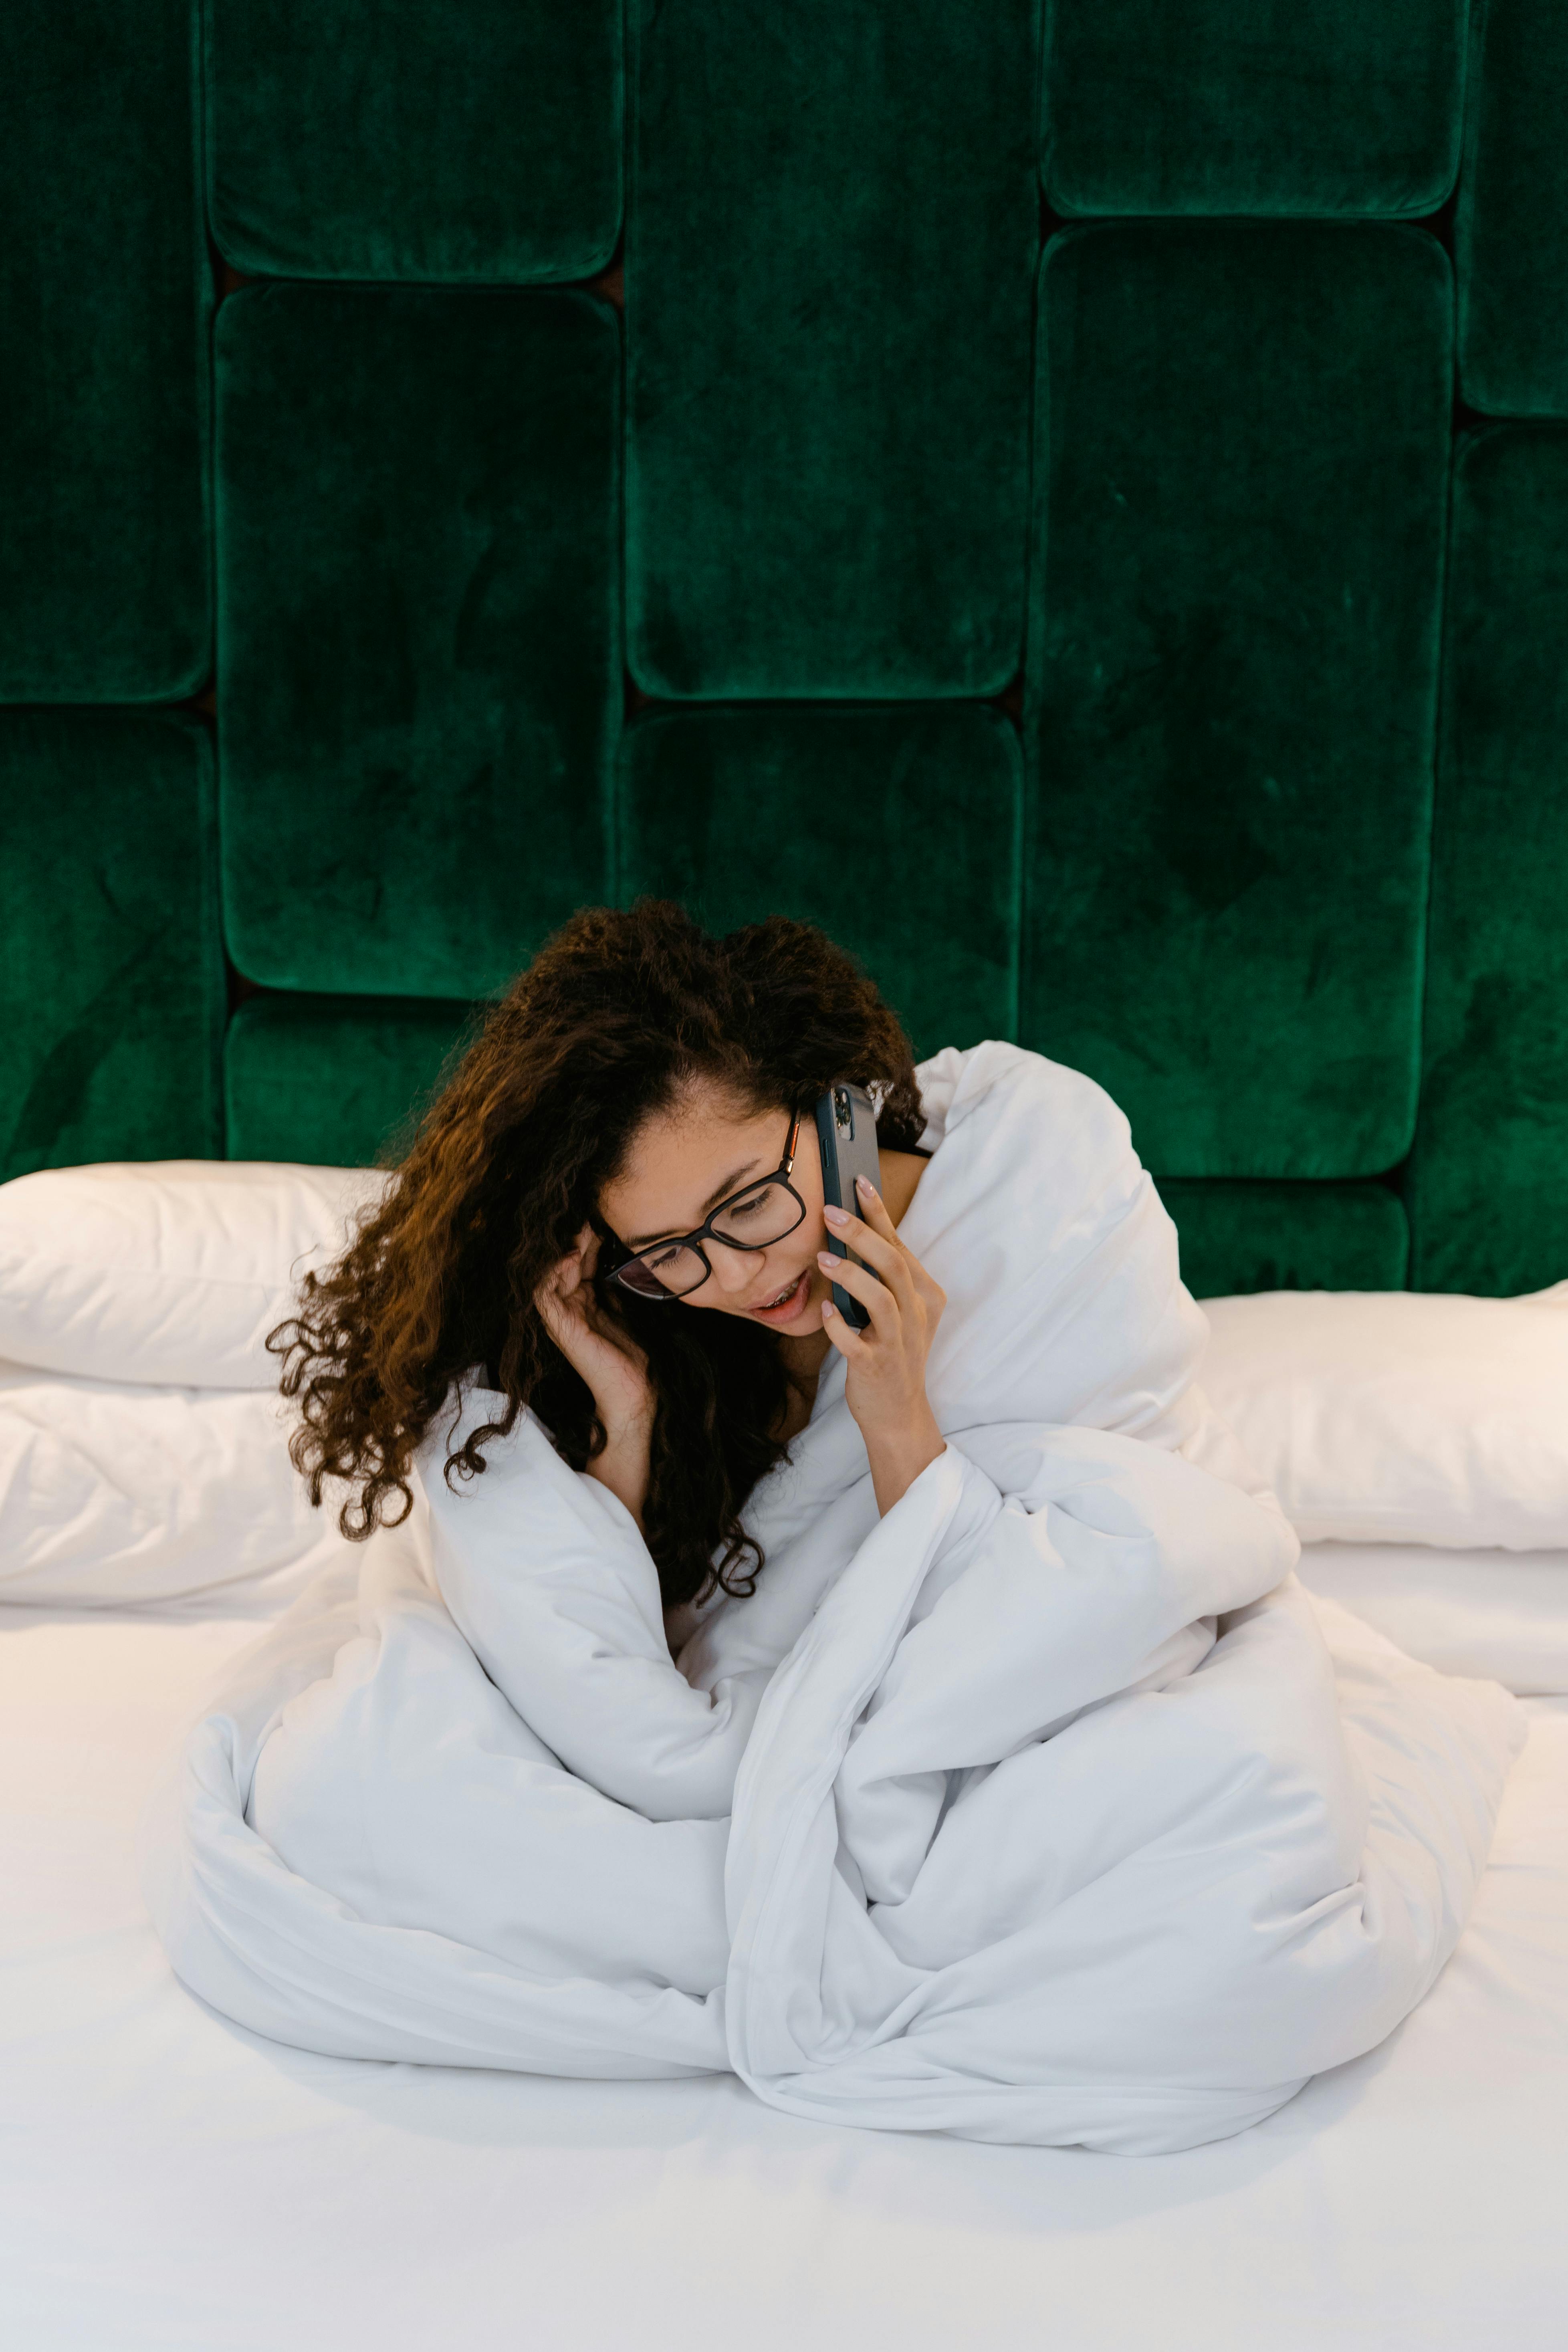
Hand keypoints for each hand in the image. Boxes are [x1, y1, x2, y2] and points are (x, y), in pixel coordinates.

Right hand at [535, 1226, 653, 1527]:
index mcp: (586, 1297)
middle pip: (564, 1259)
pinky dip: (554, 1273)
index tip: (600, 1210)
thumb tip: (628, 1250)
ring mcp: (562, 1315)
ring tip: (579, 1228)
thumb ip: (623, 1281)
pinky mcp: (560, 1328)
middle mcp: (570, 1303)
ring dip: (563, 1248)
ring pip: (550, 1271)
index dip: (588, 1233)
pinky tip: (570, 1256)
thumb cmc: (638, 1353)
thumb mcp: (632, 1306)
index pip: (580, 1256)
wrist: (638, 1392)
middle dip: (575, 1234)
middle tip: (589, 1210)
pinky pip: (544, 1294)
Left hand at [817, 1178, 946, 1515]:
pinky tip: (824, 1311)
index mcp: (925, 1296)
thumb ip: (883, 1278)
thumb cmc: (892, 1354)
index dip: (880, 1214)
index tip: (859, 1183)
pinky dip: (838, 1325)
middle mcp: (917, 1315)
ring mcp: (899, 1342)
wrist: (898, 1414)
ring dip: (851, 1275)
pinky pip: (856, 1342)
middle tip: (830, 1212)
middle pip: (894, 1265)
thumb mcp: (899, 1312)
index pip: (901, 1246)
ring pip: (881, 1299)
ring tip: (823, 1258)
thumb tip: (849, 1233)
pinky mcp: (877, 1367)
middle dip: (863, 1234)